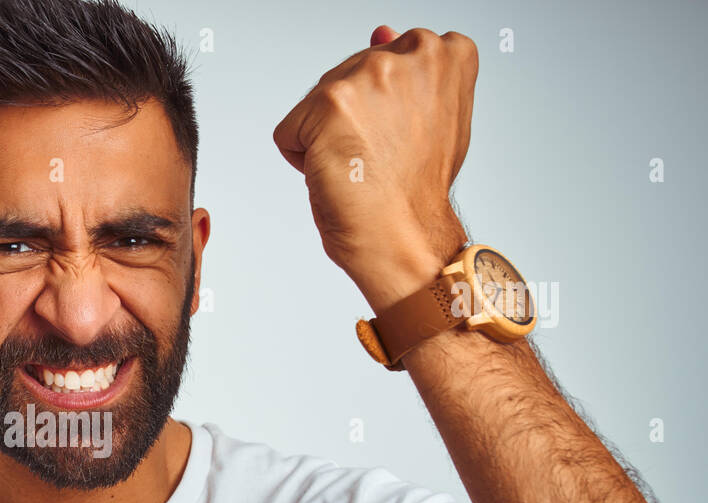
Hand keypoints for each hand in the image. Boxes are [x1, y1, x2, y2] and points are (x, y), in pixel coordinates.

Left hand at [273, 25, 476, 310]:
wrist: (405, 236)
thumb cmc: (416, 190)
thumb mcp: (429, 119)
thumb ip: (408, 74)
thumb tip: (380, 31)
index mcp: (447, 51)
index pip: (383, 61)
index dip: (384, 110)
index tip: (403, 139)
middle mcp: (413, 51)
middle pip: (344, 77)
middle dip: (352, 120)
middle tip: (381, 159)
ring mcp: (370, 74)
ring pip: (316, 103)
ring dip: (327, 139)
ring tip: (364, 167)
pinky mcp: (330, 102)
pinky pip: (288, 132)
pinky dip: (301, 159)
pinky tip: (338, 176)